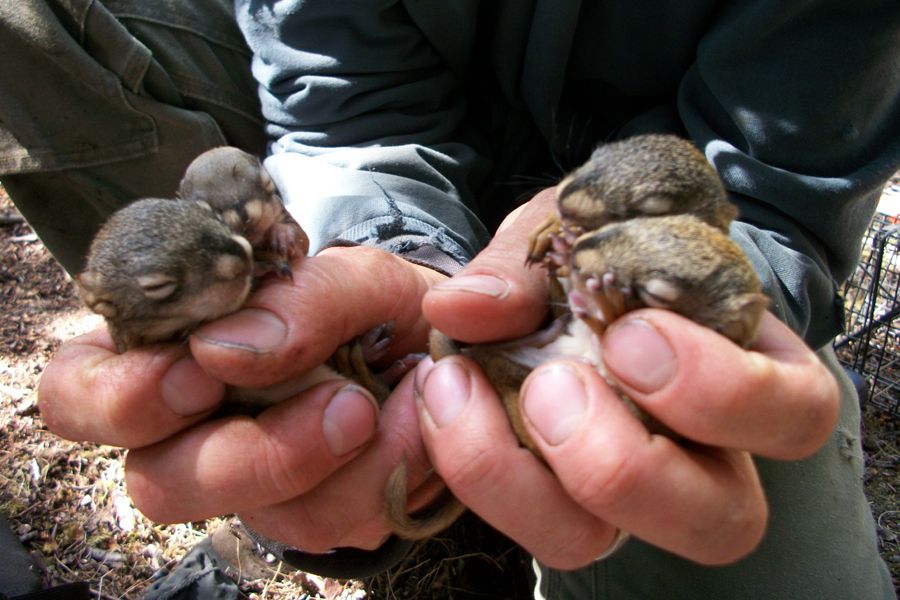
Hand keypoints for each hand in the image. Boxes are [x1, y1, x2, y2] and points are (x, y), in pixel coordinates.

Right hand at [40, 246, 444, 551]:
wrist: (449, 347)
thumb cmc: (379, 303)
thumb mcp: (354, 274)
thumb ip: (299, 294)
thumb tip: (221, 347)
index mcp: (173, 353)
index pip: (81, 391)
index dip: (121, 397)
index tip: (200, 374)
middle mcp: (199, 428)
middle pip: (160, 481)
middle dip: (246, 456)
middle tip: (341, 404)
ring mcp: (257, 479)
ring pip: (258, 515)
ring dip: (338, 466)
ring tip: (388, 404)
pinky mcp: (316, 510)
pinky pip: (332, 525)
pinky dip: (383, 478)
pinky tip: (409, 425)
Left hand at [419, 188, 839, 568]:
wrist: (546, 269)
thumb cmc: (590, 246)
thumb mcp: (572, 228)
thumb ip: (528, 266)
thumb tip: (465, 308)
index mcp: (743, 370)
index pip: (792, 414)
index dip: (721, 392)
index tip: (628, 335)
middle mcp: (698, 451)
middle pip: (722, 521)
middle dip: (629, 466)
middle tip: (552, 385)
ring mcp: (621, 484)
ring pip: (604, 543)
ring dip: (527, 486)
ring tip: (468, 390)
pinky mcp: (550, 496)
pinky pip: (524, 520)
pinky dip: (473, 468)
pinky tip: (441, 397)